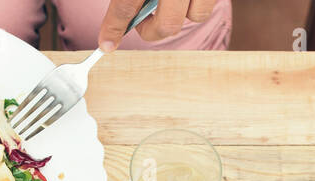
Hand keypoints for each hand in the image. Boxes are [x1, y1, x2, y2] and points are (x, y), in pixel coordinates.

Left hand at [98, 0, 216, 50]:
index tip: (106, 44)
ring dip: (180, 15)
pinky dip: (195, 3)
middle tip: (142, 22)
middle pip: (168, 24)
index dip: (114, 27)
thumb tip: (125, 15)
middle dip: (152, 30)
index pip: (126, 6)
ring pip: (196, 15)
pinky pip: (208, 3)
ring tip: (168, 4)